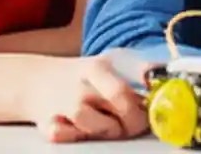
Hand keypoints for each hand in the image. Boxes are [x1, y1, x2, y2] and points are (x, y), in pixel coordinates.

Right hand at [23, 57, 147, 142]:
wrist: (35, 80)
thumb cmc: (80, 75)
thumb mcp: (108, 63)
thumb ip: (138, 69)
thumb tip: (165, 72)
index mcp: (96, 69)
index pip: (121, 92)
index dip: (139, 109)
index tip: (148, 112)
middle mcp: (79, 88)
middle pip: (112, 113)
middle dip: (130, 124)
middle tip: (134, 123)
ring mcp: (62, 107)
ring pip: (93, 129)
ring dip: (107, 131)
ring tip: (110, 125)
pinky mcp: (47, 124)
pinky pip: (62, 136)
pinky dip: (73, 136)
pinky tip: (80, 129)